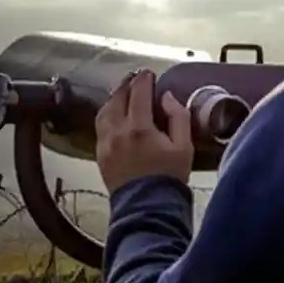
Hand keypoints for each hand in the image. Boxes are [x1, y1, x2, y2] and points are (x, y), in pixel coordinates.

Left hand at [94, 68, 193, 193]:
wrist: (148, 208)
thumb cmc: (169, 178)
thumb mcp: (184, 146)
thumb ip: (177, 117)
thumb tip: (166, 97)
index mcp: (140, 128)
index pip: (138, 93)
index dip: (144, 80)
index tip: (149, 74)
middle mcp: (118, 132)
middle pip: (117, 98)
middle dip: (126, 85)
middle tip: (134, 78)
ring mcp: (105, 144)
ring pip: (104, 112)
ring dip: (113, 99)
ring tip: (122, 94)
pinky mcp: (100, 155)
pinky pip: (100, 128)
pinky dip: (107, 115)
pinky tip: (114, 115)